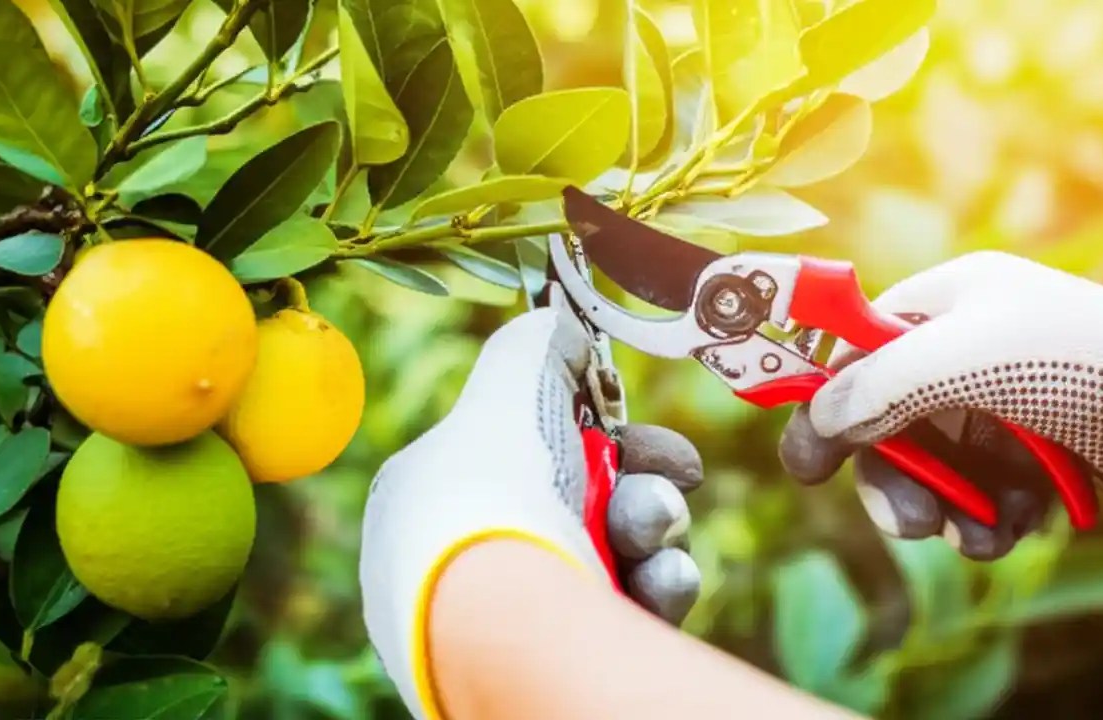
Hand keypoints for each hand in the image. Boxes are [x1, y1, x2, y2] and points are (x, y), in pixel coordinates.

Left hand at [359, 305, 702, 718]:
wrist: (500, 630)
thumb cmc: (495, 501)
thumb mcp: (509, 392)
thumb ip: (532, 348)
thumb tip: (555, 324)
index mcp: (426, 494)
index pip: (519, 447)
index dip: (593, 430)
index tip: (641, 432)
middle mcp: (455, 561)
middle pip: (574, 502)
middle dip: (637, 486)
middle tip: (676, 480)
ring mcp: (497, 622)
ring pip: (604, 556)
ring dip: (649, 531)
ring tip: (656, 537)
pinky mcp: (541, 668)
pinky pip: (613, 613)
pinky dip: (649, 590)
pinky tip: (663, 581)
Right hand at [779, 251, 1102, 558]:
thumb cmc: (1079, 363)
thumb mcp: (959, 362)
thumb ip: (874, 386)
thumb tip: (813, 424)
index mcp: (946, 302)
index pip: (855, 347)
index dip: (824, 402)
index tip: (805, 464)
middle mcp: (967, 348)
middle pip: (887, 419)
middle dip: (894, 477)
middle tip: (906, 522)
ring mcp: (1001, 400)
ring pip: (934, 467)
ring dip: (945, 509)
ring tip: (974, 536)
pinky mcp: (1034, 449)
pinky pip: (980, 490)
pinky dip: (990, 517)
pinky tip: (1016, 529)